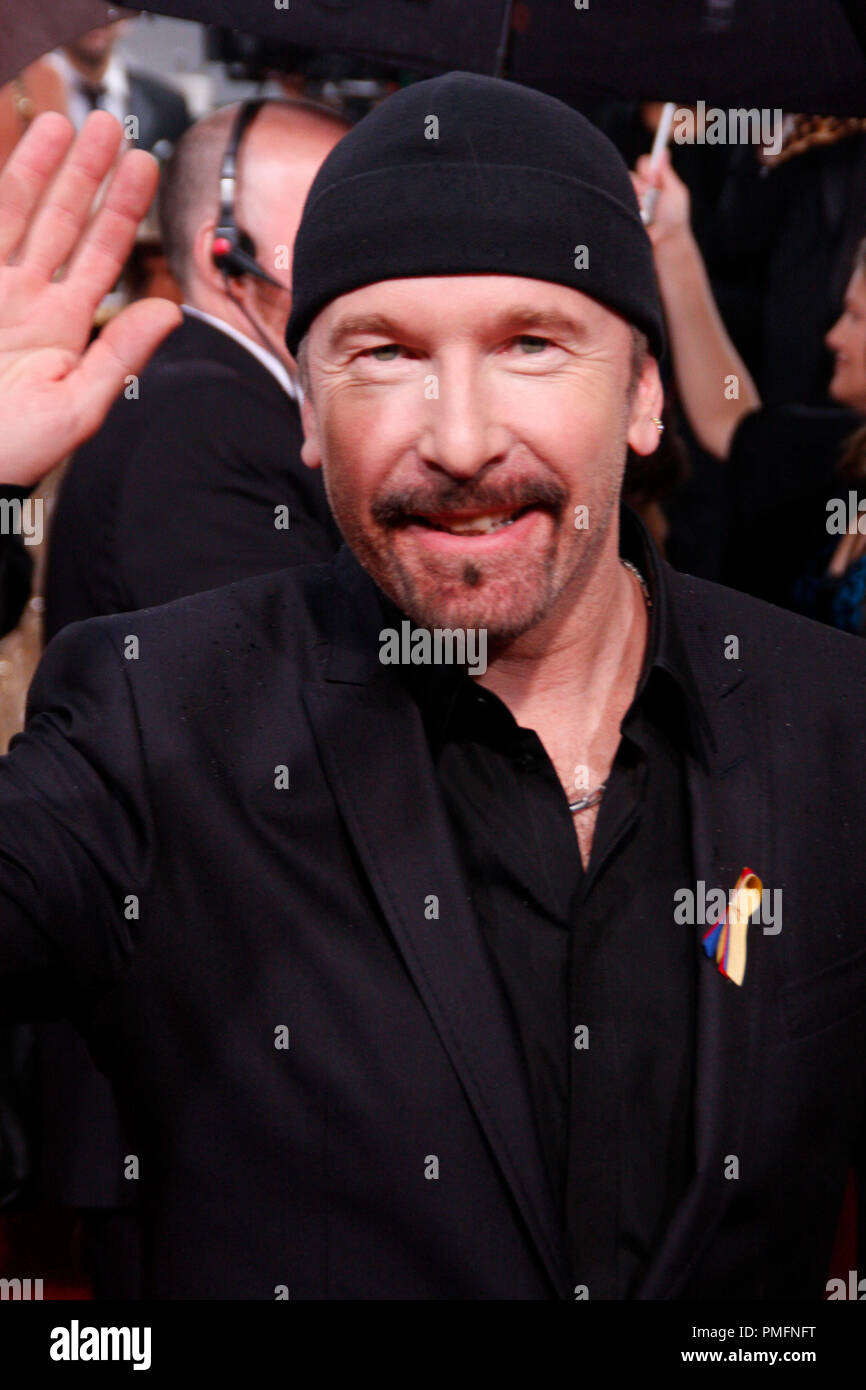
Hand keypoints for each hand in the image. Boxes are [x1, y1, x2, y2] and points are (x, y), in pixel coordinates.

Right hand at [0, 110, 181, 486]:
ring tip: (64, 123)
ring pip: (19, 214)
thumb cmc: (13, 450)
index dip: (123, 210)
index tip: (144, 166)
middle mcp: (29, 301)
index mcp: (65, 328)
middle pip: (63, 222)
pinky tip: (9, 156)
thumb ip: (121, 356)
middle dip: (86, 174)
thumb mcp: (77, 407)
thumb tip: (170, 313)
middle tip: (110, 126)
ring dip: (41, 170)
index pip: (103, 256)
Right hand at [631, 150, 691, 251]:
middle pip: (631, 175)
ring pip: (622, 189)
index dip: (646, 168)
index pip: (644, 165)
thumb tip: (663, 152)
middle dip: (641, 185)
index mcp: (654, 183)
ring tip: (645, 212)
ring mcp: (631, 203)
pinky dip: (629, 208)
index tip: (652, 177)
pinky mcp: (622, 213)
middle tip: (649, 195)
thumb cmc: (674, 220)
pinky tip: (638, 219)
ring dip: (636, 199)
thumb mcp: (676, 192)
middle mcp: (641, 191)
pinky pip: (617, 201)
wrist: (665, 244)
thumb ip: (667, 173)